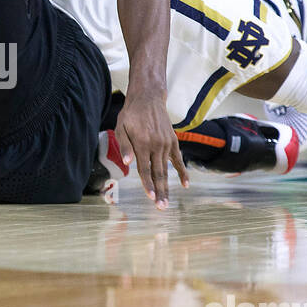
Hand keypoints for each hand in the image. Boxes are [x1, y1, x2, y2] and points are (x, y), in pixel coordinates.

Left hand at [115, 88, 187, 209]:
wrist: (149, 98)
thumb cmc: (131, 114)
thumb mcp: (121, 127)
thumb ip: (124, 146)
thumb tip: (128, 163)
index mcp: (142, 143)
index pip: (145, 169)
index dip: (147, 184)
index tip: (151, 198)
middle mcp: (156, 145)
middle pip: (158, 173)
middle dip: (159, 192)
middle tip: (161, 207)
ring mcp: (166, 144)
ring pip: (167, 170)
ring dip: (168, 187)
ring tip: (167, 202)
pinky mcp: (173, 141)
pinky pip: (178, 160)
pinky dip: (182, 172)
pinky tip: (185, 185)